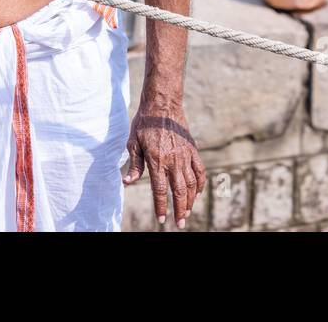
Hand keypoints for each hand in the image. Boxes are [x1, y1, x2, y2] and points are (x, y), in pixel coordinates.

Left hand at [123, 101, 204, 228]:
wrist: (162, 104)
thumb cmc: (144, 123)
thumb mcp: (133, 143)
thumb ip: (134, 165)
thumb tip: (127, 183)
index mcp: (157, 160)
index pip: (160, 190)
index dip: (161, 207)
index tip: (162, 219)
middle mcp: (173, 160)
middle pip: (179, 191)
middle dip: (180, 210)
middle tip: (180, 223)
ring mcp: (185, 155)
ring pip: (191, 183)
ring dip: (191, 200)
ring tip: (188, 212)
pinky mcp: (192, 149)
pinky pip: (199, 170)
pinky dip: (200, 183)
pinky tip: (197, 192)